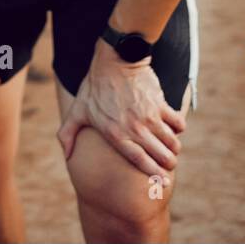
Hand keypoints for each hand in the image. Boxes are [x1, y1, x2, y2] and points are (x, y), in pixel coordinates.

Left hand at [57, 40, 186, 176]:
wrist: (115, 60)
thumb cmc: (95, 86)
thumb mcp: (78, 111)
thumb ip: (68, 134)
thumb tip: (66, 155)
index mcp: (116, 134)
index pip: (139, 161)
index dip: (153, 175)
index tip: (161, 183)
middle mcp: (135, 129)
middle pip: (160, 156)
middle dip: (168, 164)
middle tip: (169, 164)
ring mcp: (150, 116)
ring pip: (171, 142)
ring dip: (174, 149)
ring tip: (172, 149)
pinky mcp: (160, 104)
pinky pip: (177, 122)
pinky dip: (178, 128)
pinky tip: (174, 128)